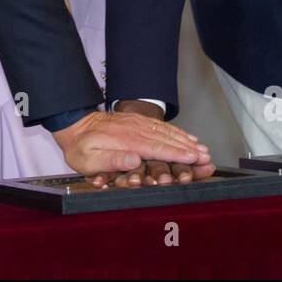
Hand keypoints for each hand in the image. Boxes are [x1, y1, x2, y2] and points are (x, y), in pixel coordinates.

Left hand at [50, 109, 211, 184]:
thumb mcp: (89, 160)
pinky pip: (160, 126)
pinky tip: (186, 136)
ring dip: (186, 140)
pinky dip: (176, 132)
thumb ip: (112, 160)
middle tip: (206, 156)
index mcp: (126, 140)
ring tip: (202, 148)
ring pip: (166, 132)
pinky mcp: (137, 121)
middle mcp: (135, 129)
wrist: (74, 124)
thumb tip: (136, 160)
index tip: (194, 157)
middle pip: (167, 139)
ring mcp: (137, 123)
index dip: (177, 154)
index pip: (157, 148)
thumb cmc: (80, 147)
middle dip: (188, 148)